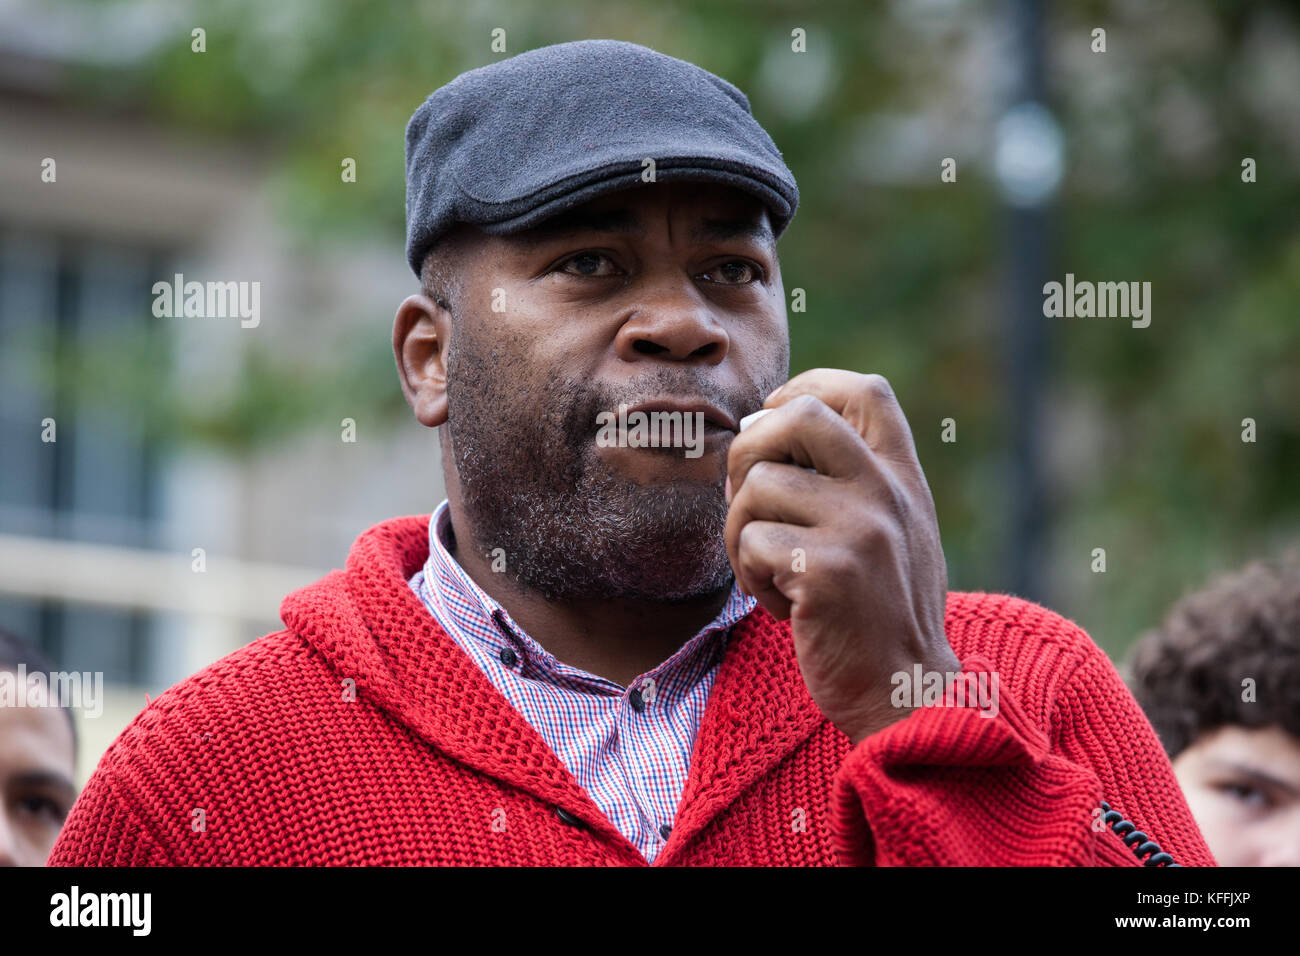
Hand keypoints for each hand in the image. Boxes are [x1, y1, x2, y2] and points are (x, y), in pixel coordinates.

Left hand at [724, 368, 959, 745]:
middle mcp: (886, 491)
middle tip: (748, 501)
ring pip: (756, 485)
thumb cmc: (881, 615)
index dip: (806, 387)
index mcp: (903, 478)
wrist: (908, 696)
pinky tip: (783, 606)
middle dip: (749, 449)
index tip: (775, 421)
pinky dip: (750, 577)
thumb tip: (756, 430)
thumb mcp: (892, 534)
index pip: (863, 390)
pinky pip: (751, 542)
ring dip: (741, 533)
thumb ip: (849, 482)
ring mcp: (860, 528)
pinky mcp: (828, 570)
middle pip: (797, 414)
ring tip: (772, 573)